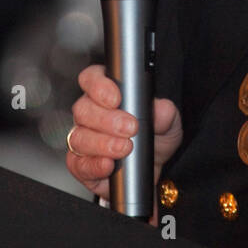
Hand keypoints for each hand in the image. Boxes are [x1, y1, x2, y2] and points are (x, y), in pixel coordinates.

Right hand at [66, 64, 182, 201]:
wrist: (154, 167)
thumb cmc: (155, 138)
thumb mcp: (168, 122)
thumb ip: (164, 113)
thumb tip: (160, 109)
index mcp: (106, 94)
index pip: (92, 79)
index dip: (99, 86)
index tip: (115, 98)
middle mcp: (90, 114)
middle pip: (83, 109)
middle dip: (106, 119)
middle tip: (130, 128)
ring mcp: (83, 139)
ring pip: (79, 137)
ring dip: (102, 143)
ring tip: (125, 148)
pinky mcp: (82, 165)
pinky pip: (78, 164)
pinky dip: (93, 165)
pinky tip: (108, 165)